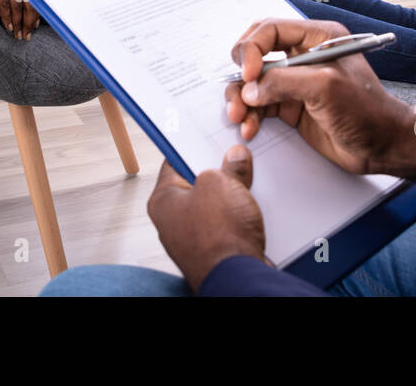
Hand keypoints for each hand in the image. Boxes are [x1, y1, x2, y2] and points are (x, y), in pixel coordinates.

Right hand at [0, 0, 40, 39]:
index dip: (36, 12)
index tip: (35, 24)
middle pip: (30, 4)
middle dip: (29, 22)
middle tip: (28, 35)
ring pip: (17, 7)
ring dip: (18, 23)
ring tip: (18, 35)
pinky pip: (3, 4)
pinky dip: (6, 17)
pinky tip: (7, 26)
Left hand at [146, 147, 267, 291]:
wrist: (237, 278)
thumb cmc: (218, 238)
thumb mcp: (222, 183)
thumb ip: (228, 167)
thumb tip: (236, 159)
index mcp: (163, 201)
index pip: (174, 161)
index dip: (194, 146)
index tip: (210, 138)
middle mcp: (173, 221)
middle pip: (198, 184)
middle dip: (219, 173)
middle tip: (235, 161)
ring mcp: (193, 238)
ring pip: (215, 206)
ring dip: (232, 197)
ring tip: (246, 188)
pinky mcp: (214, 251)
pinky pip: (227, 226)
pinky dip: (239, 217)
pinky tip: (251, 211)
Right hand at [225, 18, 415, 178]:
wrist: (383, 146)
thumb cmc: (367, 111)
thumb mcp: (326, 87)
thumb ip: (284, 82)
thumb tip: (250, 88)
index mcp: (317, 37)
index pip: (270, 30)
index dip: (253, 48)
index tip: (249, 74)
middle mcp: (303, 55)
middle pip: (256, 53)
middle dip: (241, 74)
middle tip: (238, 95)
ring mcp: (295, 82)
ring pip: (253, 82)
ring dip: (241, 99)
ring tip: (239, 118)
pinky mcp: (291, 106)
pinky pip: (259, 105)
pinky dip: (250, 116)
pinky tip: (250, 129)